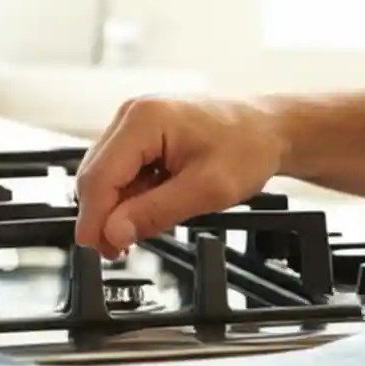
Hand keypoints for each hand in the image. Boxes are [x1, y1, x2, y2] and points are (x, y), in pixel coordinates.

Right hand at [74, 97, 286, 257]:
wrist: (271, 129)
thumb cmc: (249, 147)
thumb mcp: (207, 189)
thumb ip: (156, 212)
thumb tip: (114, 233)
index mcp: (144, 119)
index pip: (98, 177)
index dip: (93, 220)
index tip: (97, 251)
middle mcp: (132, 114)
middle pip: (96, 176)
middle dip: (104, 217)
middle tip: (120, 251)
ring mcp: (136, 122)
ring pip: (107, 176)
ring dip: (118, 207)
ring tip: (146, 228)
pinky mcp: (142, 134)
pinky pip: (123, 171)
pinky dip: (131, 195)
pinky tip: (153, 208)